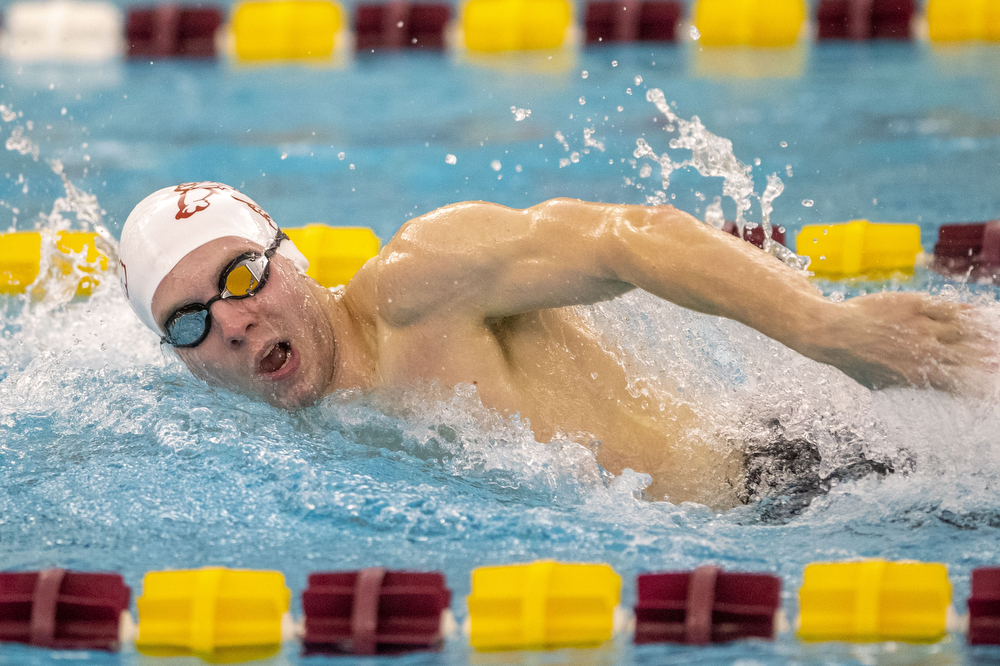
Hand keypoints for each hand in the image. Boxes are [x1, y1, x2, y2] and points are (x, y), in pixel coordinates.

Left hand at [813, 292, 998, 393]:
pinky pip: (950, 308)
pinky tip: (976, 314)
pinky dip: (966, 312)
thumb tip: (928, 388)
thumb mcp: (880, 383)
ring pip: (965, 331)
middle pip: (970, 356)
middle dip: (988, 359)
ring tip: (993, 337)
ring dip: (982, 335)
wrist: (834, 331)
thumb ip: (908, 385)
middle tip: (996, 359)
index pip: (961, 382)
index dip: (979, 384)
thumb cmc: (854, 360)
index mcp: (918, 375)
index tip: (988, 386)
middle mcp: (925, 352)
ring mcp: (922, 327)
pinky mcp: (916, 306)